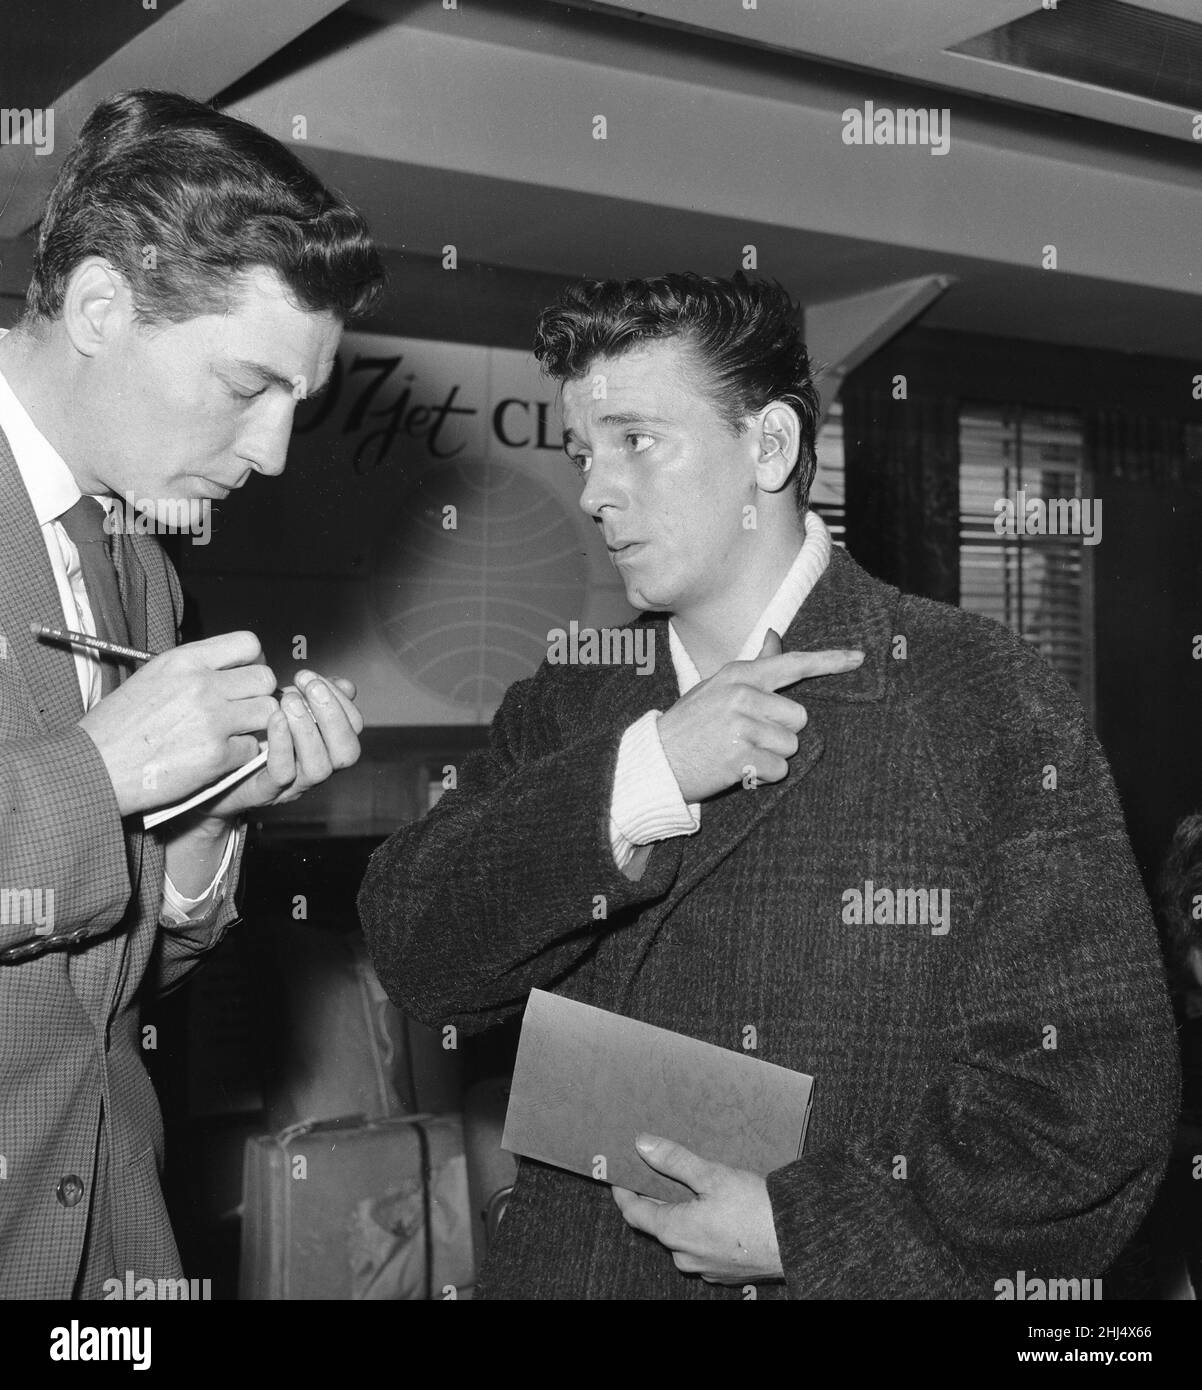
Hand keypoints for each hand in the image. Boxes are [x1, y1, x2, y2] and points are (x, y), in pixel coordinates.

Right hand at [79, 630, 277, 815]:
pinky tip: (219, 756)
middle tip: (244, 708)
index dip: (254, 660)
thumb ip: (194, 669)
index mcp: (184, 661)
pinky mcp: (217, 755)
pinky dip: (241, 754)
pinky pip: (253, 748)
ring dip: (256, 724)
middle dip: (259, 694)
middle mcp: (201, 685)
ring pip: (268, 713)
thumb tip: (232, 669)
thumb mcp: (152, 677)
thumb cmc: (118, 726)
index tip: (246, 675)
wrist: (96, 766)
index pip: (248, 643)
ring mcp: (212, 720)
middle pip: (265, 679)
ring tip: (234, 732)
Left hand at [197, 671, 362, 821]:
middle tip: (309, 687)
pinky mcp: (265, 792)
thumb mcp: (285, 711)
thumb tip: (343, 683)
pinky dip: (282, 745)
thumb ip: (313, 697)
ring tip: (289, 702)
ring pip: (320, 767)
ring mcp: (293, 784)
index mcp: (326, 746)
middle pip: (347, 752)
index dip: (339, 698)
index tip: (309, 676)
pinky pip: (282, 774)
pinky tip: (274, 718)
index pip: (353, 726)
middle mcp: (316, 767)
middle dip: (332, 715)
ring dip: (308, 729)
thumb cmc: (252, 738)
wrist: (212, 775)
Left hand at [612, 1134, 784, 1283]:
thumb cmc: (755, 1209)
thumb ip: (674, 1160)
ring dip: (683, 1213)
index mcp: (675, 1232)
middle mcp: (684, 1256)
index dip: (624, 1191)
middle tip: (659, 1171)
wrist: (797, 1241)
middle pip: (659, 1223)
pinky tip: (719, 1211)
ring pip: (683, 1236)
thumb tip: (642, 1145)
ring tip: (694, 1187)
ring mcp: (705, 1267)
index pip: (635, 1212)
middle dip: (658, 1198)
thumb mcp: (712, 1175)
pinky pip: (704, 1246)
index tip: (619, 1174)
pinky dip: (703, 1228)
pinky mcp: (725, 1271)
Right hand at [656, 629, 863, 802]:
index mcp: (737, 675)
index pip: (792, 664)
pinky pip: (778, 770)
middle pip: (799, 716)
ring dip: (771, 757)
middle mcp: (741, 695)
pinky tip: (737, 770)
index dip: (830, 662)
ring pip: (790, 745)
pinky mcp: (740, 757)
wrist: (655, 763)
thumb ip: (753, 666)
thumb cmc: (690, 725)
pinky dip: (762, 776)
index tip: (859, 658)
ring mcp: (740, 726)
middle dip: (782, 732)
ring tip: (738, 754)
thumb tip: (775, 635)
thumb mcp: (716, 687)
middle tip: (748, 738)